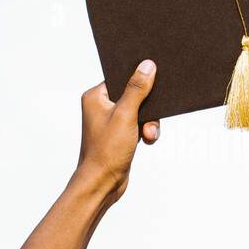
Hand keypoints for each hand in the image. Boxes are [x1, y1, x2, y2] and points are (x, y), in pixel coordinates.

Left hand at [77, 59, 159, 204]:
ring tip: (148, 134)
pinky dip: (146, 132)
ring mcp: (110, 121)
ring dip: (149, 122)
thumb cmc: (106, 151)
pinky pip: (139, 125)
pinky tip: (146, 141)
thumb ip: (137, 89)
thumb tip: (147, 65)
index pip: (121, 78)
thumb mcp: (126, 115)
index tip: (153, 85)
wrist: (102, 183)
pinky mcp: (119, 135)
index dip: (138, 81)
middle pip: (134, 95)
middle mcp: (100, 107)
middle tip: (150, 119)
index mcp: (95, 96)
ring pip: (140, 111)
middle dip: (147, 108)